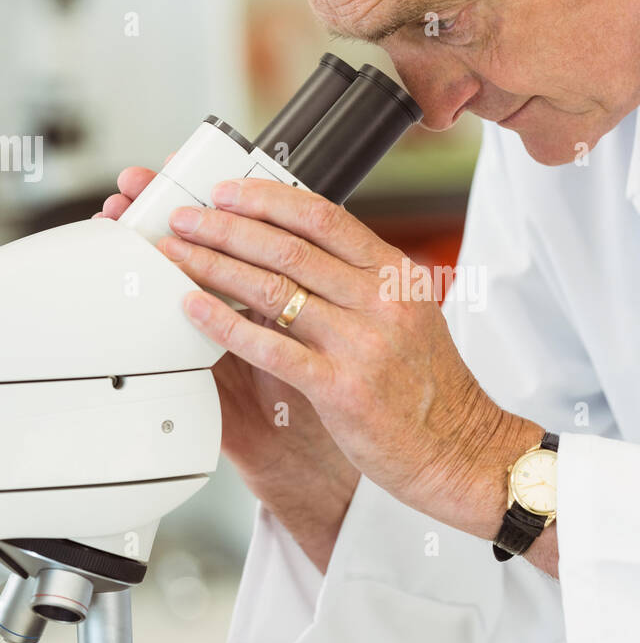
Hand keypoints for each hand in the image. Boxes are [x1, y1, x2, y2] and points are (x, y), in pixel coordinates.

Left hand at [157, 178, 542, 541]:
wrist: (461, 450)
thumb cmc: (430, 389)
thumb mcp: (408, 316)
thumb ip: (360, 284)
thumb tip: (299, 254)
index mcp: (394, 276)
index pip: (324, 218)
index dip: (267, 199)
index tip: (227, 192)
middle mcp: (380, 301)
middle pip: (288, 247)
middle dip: (225, 228)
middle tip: (183, 219)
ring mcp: (362, 344)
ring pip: (272, 289)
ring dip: (213, 267)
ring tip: (174, 256)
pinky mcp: (341, 389)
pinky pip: (270, 347)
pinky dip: (225, 324)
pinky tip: (194, 309)